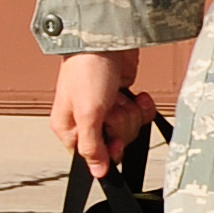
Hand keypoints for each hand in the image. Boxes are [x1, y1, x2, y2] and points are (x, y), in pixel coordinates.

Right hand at [50, 51, 154, 177]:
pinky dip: (143, 104)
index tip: (113, 139)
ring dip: (131, 112)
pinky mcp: (125, 96)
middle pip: (115, 142)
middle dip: (121, 125)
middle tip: (113, 108)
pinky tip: (137, 95)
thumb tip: (97, 173)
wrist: (107, 39)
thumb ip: (92, 146)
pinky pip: (141, 113)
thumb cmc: (88, 71)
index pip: (91, 156)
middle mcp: (87, 120)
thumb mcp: (87, 114)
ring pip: (130, 128)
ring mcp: (108, 108)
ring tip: (120, 96)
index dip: (107, 150)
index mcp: (70, 128)